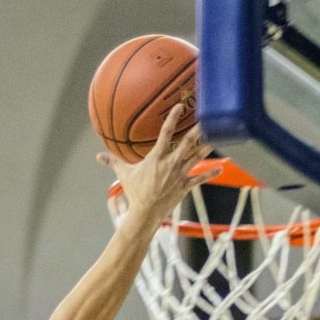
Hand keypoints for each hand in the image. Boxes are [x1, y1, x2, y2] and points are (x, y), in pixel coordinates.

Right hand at [101, 104, 209, 221]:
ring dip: (207, 147)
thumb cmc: (135, 192)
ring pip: (197, 157)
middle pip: (187, 142)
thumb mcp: (124, 174)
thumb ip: (113, 162)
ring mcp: (180, 174)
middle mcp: (171, 163)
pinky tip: (221, 168)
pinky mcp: (185, 186)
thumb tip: (98, 156)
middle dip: (198, 130)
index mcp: (156, 157)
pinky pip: (200, 178)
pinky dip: (210, 173)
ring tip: (218, 136)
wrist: (145, 213)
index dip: (173, 118)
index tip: (180, 106)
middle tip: (208, 118)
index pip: (166, 133)